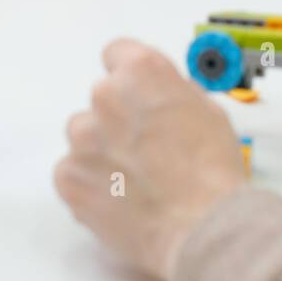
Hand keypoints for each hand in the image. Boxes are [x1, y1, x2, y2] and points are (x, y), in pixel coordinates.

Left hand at [54, 40, 246, 280]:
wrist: (201, 226)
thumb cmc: (212, 171)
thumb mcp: (207, 111)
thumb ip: (171, 94)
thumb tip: (160, 100)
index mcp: (141, 72)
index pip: (117, 54)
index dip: (131, 77)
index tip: (136, 94)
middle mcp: (106, 97)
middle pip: (102, 98)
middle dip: (119, 118)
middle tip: (146, 148)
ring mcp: (83, 138)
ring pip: (84, 135)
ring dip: (101, 149)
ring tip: (133, 178)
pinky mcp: (69, 177)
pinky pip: (71, 171)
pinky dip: (89, 182)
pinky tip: (118, 198)